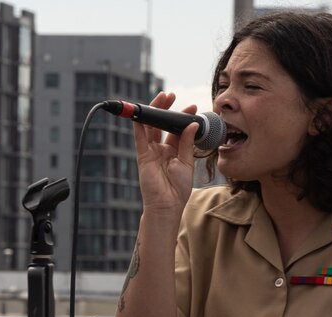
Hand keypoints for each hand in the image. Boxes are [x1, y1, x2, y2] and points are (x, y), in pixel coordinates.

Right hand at [133, 92, 198, 212]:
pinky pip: (140, 136)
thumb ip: (187, 143)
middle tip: (172, 95)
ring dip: (155, 111)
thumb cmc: (178, 189)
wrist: (167, 205)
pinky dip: (140, 123)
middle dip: (166, 109)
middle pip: (161, 125)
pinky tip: (143, 111)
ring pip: (150, 127)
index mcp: (173, 152)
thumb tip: (192, 124)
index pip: (176, 130)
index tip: (192, 108)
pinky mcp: (142, 156)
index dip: (182, 118)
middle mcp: (160, 150)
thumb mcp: (187, 162)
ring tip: (163, 97)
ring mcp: (150, 152)